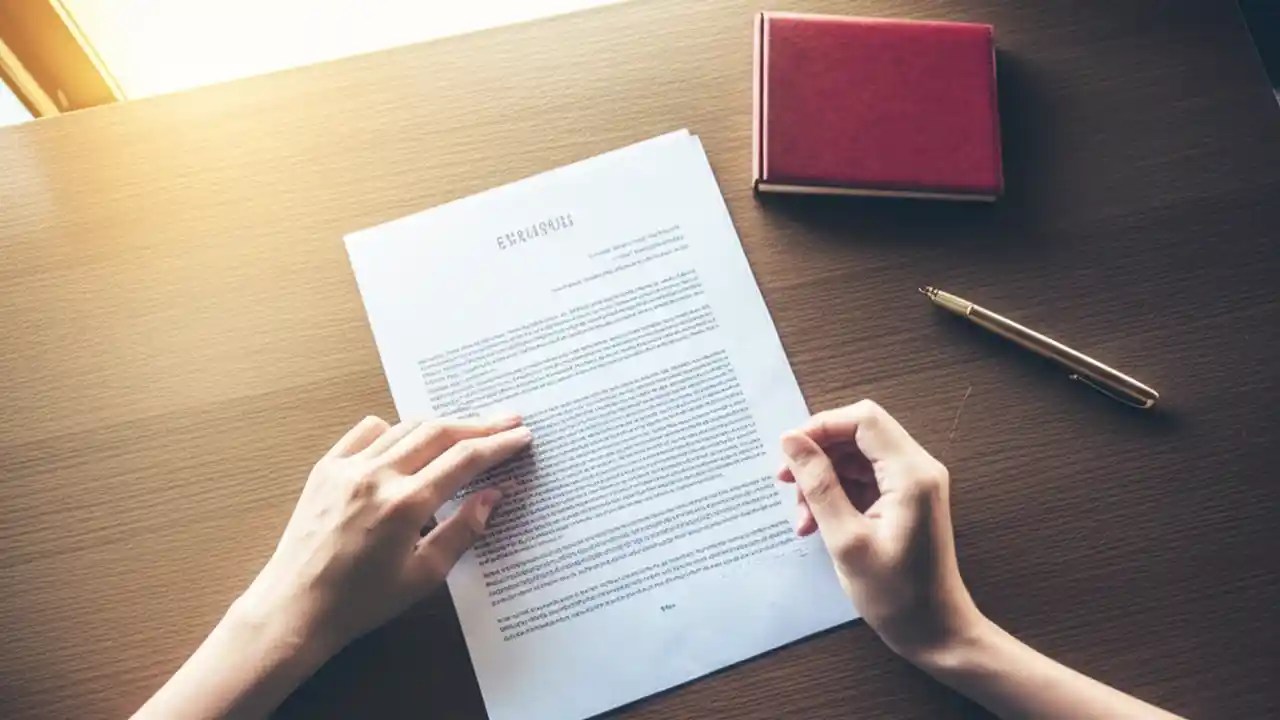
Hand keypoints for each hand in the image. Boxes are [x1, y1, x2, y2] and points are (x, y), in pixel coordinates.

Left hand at [235, 413, 531, 659]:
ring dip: (442, 423)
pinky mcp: (326, 468)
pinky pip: (368, 432)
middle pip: (440, 432)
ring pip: (406, 427)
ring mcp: (348, 467)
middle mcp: (377, 476)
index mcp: (405, 505)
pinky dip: (396, 429)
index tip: (521, 435)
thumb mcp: (424, 575)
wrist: (296, 608)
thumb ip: (463, 531)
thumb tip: (494, 495)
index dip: (498, 444)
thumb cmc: (362, 601)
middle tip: (508, 419)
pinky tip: (410, 439)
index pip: (464, 460)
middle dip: (479, 424)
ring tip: (469, 426)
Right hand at [778, 400, 981, 660]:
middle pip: (858, 433)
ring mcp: (914, 484)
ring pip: (857, 457)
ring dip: (823, 479)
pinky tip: (817, 523)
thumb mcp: (846, 540)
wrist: (936, 632)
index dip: (820, 427)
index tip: (788, 452)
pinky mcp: (906, 499)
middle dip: (818, 454)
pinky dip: (837, 494)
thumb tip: (791, 442)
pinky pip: (864, 478)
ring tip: (803, 518)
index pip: (862, 419)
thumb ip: (818, 485)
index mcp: (911, 474)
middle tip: (786, 483)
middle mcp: (918, 469)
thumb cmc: (898, 596)